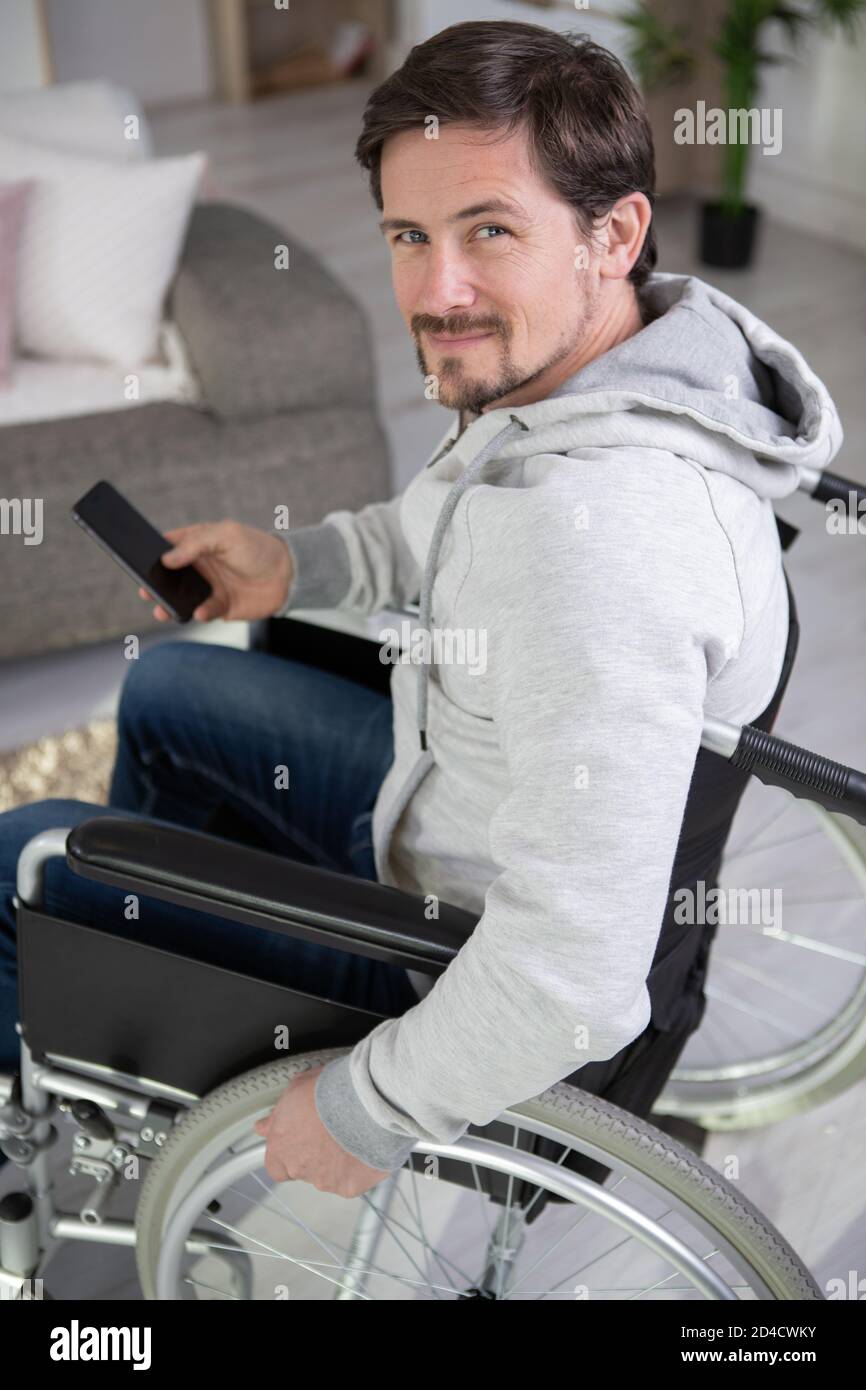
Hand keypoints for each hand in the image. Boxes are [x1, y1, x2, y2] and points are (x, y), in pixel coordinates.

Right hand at [137, 519, 293, 622]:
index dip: (152, 553)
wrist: (288, 575)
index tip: (138, 559)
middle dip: (155, 584)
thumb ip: (196, 544)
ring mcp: (208, 587)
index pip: (167, 547)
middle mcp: (199, 567)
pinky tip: (200, 611)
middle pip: (169, 576)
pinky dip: (199, 613)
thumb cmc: (258, 548)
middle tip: (145, 589)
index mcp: (197, 544)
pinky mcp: (219, 606)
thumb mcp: (227, 535)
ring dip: (169, 605)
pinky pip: (202, 612)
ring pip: (180, 598)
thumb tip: (168, 559)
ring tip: (162, 610)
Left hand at [253, 1064, 391, 1197]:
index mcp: (281, 1145)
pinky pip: (352, 1181)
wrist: (362, 1103)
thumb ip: (278, 1114)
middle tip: (330, 1134)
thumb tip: (264, 1125)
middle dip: (314, 1156)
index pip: (275, 1165)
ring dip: (337, 1162)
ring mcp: (324, 1180)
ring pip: (328, 1176)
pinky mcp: (348, 1187)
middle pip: (303, 1170)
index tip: (299, 1142)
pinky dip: (358, 1169)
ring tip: (352, 1136)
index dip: (288, 1155)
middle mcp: (298, 1167)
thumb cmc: (329, 1091)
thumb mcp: (296, 1089)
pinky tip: (366, 1147)